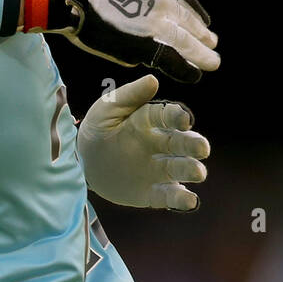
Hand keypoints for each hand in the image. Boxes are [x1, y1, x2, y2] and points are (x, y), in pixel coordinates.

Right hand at [23, 0, 219, 82]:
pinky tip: (193, 76)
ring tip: (212, 64)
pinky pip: (171, 62)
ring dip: (201, 55)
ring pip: (186, 44)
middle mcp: (163, 7)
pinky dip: (184, 70)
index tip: (204, 24)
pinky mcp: (143, 47)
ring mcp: (155, 27)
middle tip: (213, 46)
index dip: (196, 16)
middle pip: (190, 25)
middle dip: (203, 37)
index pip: (185, 4)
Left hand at [77, 74, 209, 209]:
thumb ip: (129, 95)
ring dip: (192, 170)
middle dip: (193, 145)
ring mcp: (159, 168)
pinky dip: (181, 199)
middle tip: (202, 147)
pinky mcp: (153, 192)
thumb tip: (153, 80)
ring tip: (198, 172)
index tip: (185, 119)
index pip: (168, 116)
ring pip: (181, 168)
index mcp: (150, 120)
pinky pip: (170, 196)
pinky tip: (190, 201)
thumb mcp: (107, 109)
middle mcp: (161, 144)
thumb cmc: (98, 128)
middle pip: (182, 143)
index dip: (177, 117)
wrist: (80, 163)